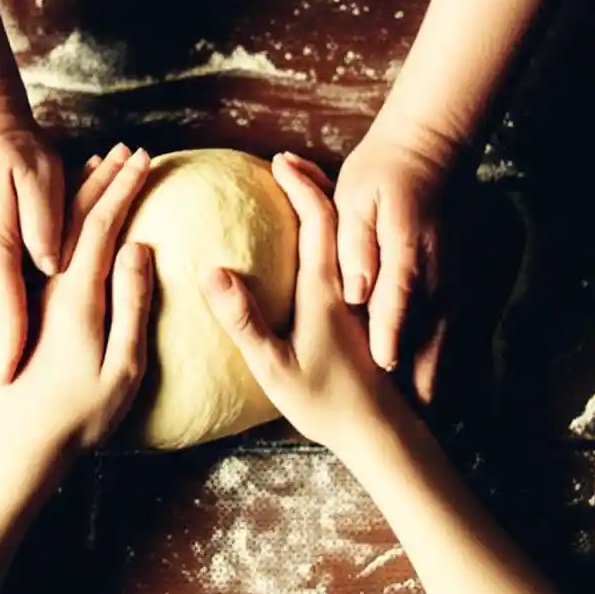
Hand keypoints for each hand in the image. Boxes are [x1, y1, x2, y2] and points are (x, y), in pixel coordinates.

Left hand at [0, 147, 154, 450]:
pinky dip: (63, 217)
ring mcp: (38, 294)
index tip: (146, 161)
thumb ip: (131, 304)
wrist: (22, 442)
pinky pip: (47, 245)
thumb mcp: (122, 367)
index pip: (102, 227)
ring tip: (101, 163)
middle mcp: (52, 286)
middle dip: (106, 180)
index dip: (124, 189)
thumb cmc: (82, 414)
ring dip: (82, 192)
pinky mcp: (31, 306)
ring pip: (58, 226)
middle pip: (79, 217)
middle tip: (131, 150)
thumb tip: (138, 248)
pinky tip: (70, 207)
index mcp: (78, 297)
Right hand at [200, 153, 407, 453]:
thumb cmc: (325, 403)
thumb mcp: (274, 366)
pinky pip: (349, 256)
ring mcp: (359, 297)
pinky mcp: (363, 312)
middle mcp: (348, 285)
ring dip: (326, 205)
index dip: (298, 184)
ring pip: (348, 235)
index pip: (318, 219)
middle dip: (312, 182)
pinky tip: (320, 243)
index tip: (276, 161)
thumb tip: (212, 271)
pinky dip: (334, 234)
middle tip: (284, 162)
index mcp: (326, 289)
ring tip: (302, 188)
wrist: (382, 432)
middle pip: (338, 216)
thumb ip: (243, 320)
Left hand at [334, 127, 450, 400]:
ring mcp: (448, 282)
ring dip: (432, 380)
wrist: (430, 147)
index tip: (388, 389)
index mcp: (407, 259)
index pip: (395, 314)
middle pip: (427, 341)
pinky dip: (439, 362)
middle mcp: (435, 278)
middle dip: (420, 384)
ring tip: (423, 424)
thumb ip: (357, 246)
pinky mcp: (450, 283)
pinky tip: (430, 390)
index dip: (390, 351)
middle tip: (412, 428)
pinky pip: (445, 331)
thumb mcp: (360, 199)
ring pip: (440, 341)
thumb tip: (356, 293)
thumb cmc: (385, 172)